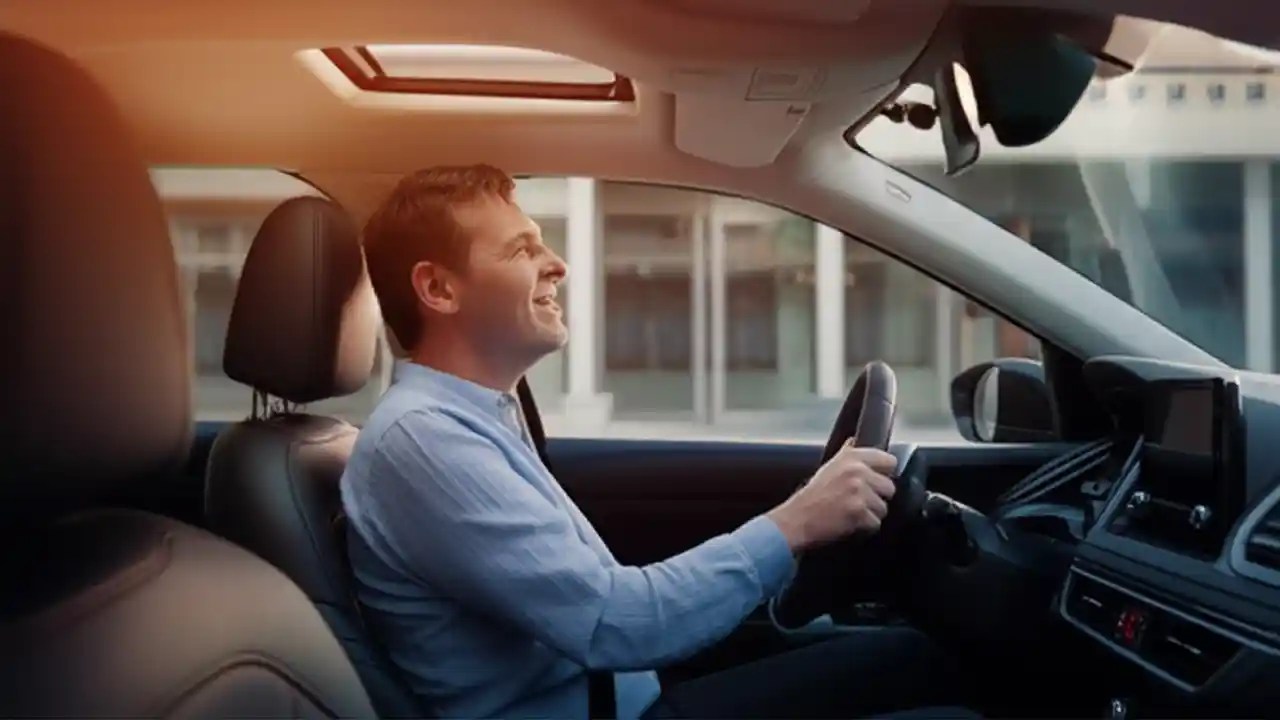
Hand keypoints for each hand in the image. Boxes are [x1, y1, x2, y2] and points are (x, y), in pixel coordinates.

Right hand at [766, 441, 897, 553]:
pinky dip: (864, 528)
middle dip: (877, 498)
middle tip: (857, 502)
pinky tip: (849, 523)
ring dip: (870, 514)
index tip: (875, 481)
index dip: (884, 474)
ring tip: (851, 513)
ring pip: (883, 508)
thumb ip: (846, 454)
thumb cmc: (812, 496)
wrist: (797, 519)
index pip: (889, 461)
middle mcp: (857, 471)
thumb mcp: (828, 467)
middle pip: (889, 487)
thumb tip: (855, 441)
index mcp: (852, 458)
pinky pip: (875, 523)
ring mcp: (859, 492)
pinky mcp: (859, 512)